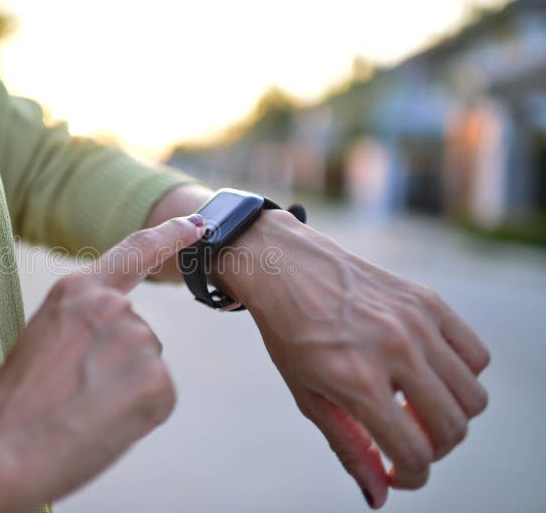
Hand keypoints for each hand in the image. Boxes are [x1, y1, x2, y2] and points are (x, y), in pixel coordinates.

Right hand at [0, 215, 204, 512]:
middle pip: (138, 333)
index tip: (198, 223)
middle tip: (77, 394)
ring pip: (147, 366)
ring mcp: (139, 340)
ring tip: (83, 409)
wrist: (3, 452)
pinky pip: (158, 396)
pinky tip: (103, 423)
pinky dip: (138, 414)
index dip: (170, 236)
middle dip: (118, 364)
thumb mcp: (44, 339)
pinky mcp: (158, 380)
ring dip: (126, 389)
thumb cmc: (14, 404)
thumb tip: (115, 350)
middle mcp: (113, 305)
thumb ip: (85, 326)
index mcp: (78, 290)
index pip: (135, 252)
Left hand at [220, 210, 489, 507]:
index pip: (414, 453)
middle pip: (452, 429)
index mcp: (357, 380)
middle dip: (432, 449)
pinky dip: (462, 375)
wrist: (284, 268)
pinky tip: (428, 372)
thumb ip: (348, 446)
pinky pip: (476, 355)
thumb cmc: (289, 334)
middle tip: (403, 437)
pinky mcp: (428, 301)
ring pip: (473, 397)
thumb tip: (380, 496)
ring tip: (413, 405)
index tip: (396, 472)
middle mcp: (394, 351)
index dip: (410, 477)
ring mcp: (416, 323)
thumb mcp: (308, 395)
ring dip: (449, 415)